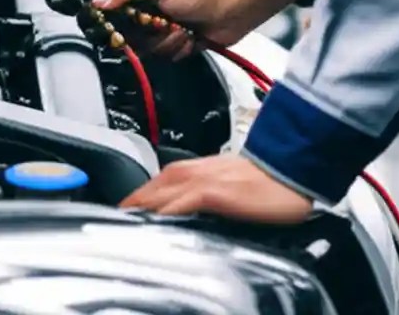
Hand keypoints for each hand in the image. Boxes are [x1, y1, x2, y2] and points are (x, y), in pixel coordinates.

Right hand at [93, 0, 245, 58]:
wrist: (231, 10)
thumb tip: (99, 2)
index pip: (114, 16)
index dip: (115, 25)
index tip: (121, 27)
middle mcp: (148, 17)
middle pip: (130, 39)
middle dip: (150, 34)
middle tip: (165, 23)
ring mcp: (162, 34)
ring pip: (149, 51)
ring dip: (169, 41)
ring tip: (185, 29)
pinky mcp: (175, 49)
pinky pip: (167, 58)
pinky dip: (180, 49)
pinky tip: (192, 38)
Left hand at [120, 153, 311, 223]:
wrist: (291, 170)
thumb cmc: (264, 182)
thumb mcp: (225, 188)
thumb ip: (200, 199)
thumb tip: (182, 219)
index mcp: (190, 171)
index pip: (148, 190)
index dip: (131, 205)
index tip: (116, 220)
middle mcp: (189, 172)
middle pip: (144, 193)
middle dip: (126, 209)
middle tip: (107, 227)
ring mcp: (197, 181)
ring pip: (154, 197)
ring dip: (135, 212)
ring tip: (117, 229)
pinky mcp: (210, 192)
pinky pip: (175, 205)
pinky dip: (159, 216)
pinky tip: (149, 226)